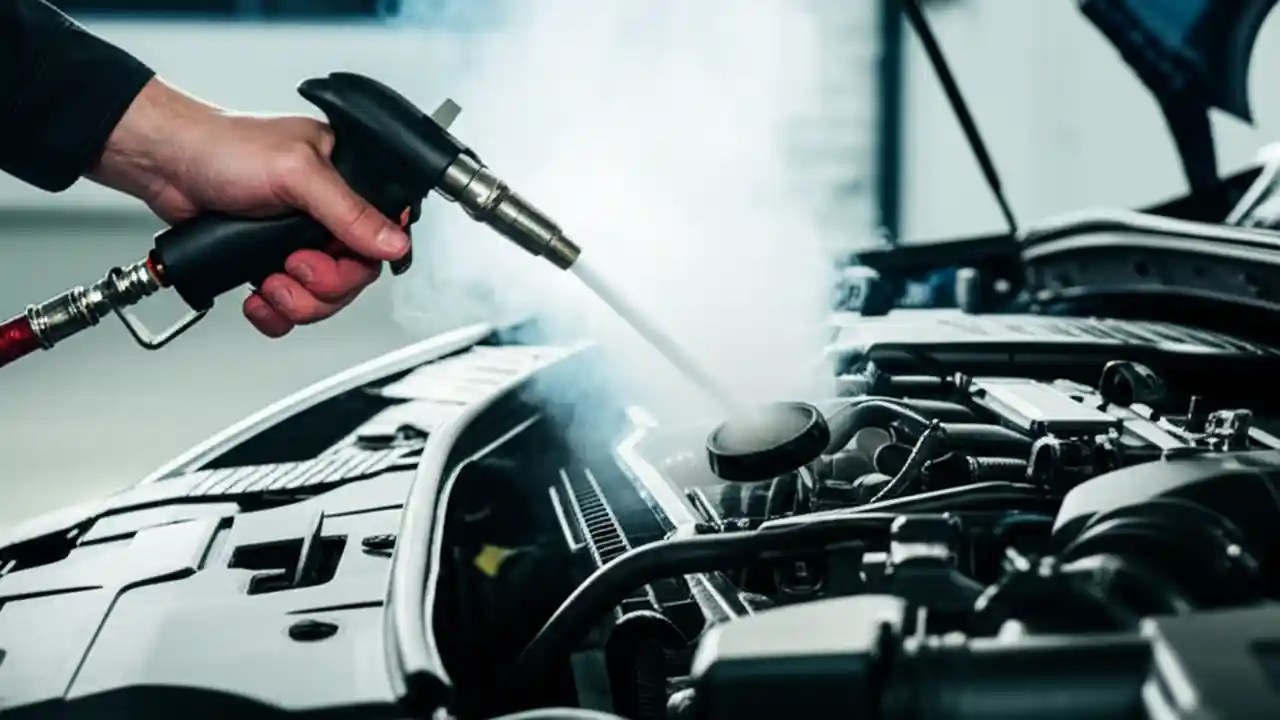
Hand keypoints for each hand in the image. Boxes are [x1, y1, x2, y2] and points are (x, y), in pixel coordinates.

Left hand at [89, 77, 409, 336]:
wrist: (165, 164)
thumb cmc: (223, 147)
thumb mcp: (297, 173)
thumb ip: (349, 211)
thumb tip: (393, 242)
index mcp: (346, 178)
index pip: (380, 235)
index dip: (361, 260)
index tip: (332, 259)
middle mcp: (327, 211)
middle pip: (354, 275)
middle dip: (322, 286)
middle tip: (293, 268)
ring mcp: (298, 239)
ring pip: (324, 296)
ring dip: (297, 303)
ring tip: (269, 284)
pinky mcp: (270, 260)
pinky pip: (291, 305)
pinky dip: (275, 312)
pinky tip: (258, 299)